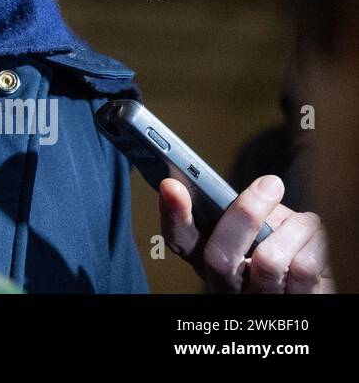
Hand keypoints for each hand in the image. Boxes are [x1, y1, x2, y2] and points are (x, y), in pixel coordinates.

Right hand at [159, 174, 334, 292]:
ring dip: (295, 229)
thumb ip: (244, 212)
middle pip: (219, 256)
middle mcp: (227, 287)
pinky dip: (315, 244)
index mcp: (208, 259)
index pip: (179, 241)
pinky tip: (315, 241)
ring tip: (306, 221)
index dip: (173, 215)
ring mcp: (259, 300)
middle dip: (244, 214)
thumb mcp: (256, 229)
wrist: (316, 283)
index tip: (171, 185)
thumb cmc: (281, 247)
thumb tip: (258, 191)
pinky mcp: (295, 305)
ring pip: (268, 261)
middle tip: (270, 184)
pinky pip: (304, 269)